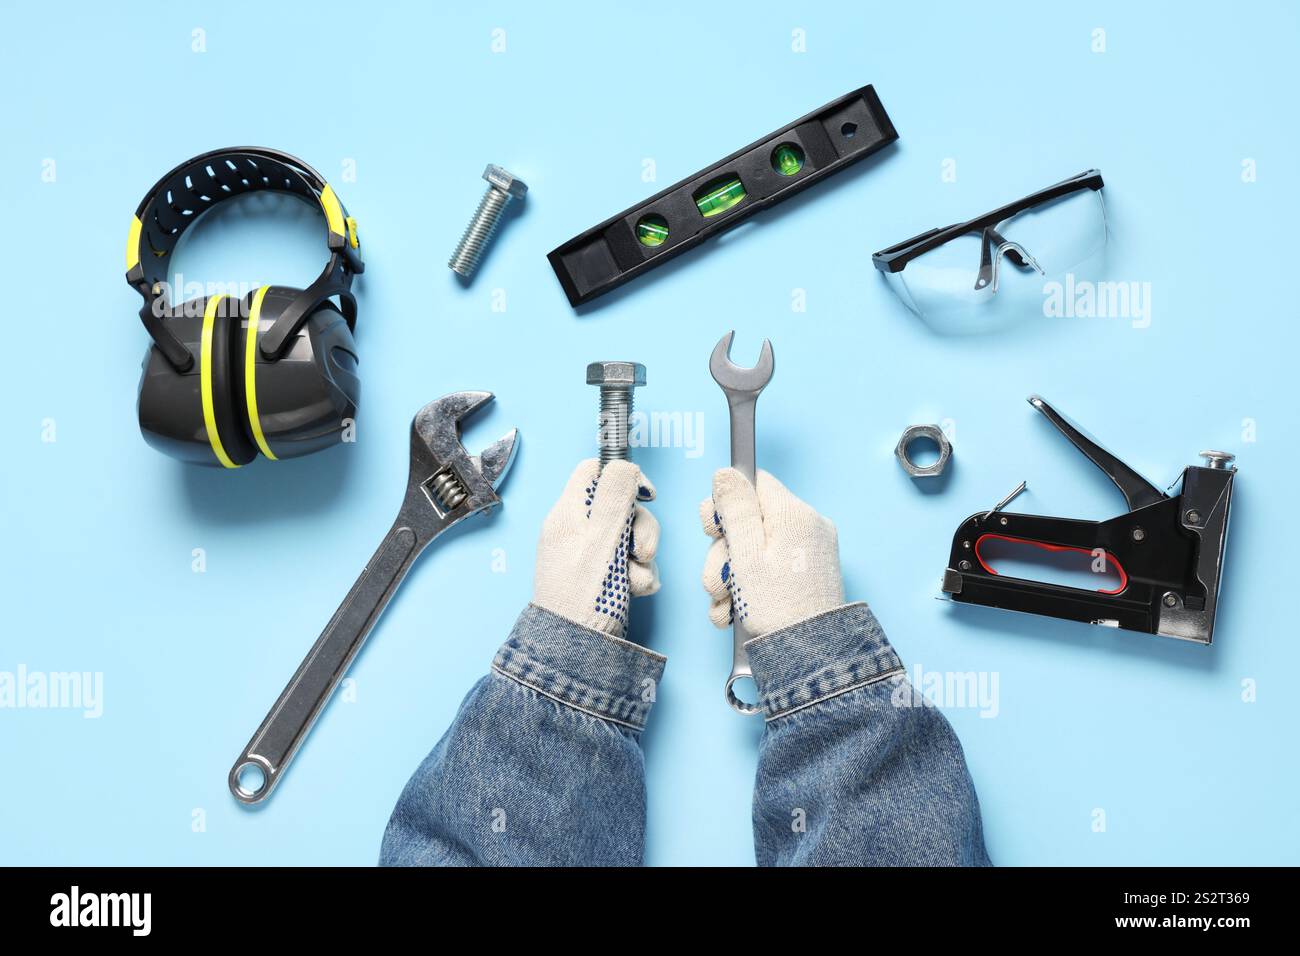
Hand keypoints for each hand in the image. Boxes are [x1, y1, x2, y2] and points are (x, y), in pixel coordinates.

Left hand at [534, 459, 659, 637]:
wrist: (577, 651)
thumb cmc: (582, 598)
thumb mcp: (602, 540)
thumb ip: (615, 499)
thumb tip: (624, 464)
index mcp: (568, 514)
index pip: (592, 472)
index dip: (622, 476)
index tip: (644, 494)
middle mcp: (577, 531)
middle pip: (620, 505)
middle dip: (641, 529)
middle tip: (642, 551)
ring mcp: (589, 554)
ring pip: (630, 537)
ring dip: (643, 558)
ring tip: (635, 579)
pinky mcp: (602, 576)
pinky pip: (630, 563)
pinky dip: (638, 576)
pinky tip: (634, 591)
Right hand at [700, 468, 844, 636]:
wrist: (809, 654)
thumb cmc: (777, 608)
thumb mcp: (745, 555)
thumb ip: (735, 510)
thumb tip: (726, 473)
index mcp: (794, 514)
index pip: (754, 484)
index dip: (727, 504)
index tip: (714, 530)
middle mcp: (808, 526)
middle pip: (751, 520)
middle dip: (725, 551)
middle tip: (719, 579)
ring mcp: (811, 550)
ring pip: (756, 548)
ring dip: (732, 576)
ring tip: (726, 604)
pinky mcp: (809, 572)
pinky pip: (772, 566)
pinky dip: (750, 586)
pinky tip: (736, 610)